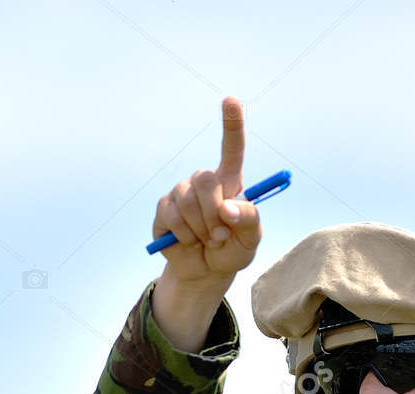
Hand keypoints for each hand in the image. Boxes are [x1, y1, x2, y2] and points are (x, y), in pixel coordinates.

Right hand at [152, 96, 262, 286]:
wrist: (205, 272)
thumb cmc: (231, 251)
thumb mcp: (250, 240)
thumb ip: (249, 221)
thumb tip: (229, 208)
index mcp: (230, 182)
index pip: (232, 148)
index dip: (232, 123)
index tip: (230, 100)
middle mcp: (204, 182)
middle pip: (206, 180)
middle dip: (214, 213)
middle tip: (220, 236)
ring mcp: (181, 193)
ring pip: (187, 201)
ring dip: (200, 228)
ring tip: (206, 241)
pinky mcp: (163, 209)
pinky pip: (171, 216)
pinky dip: (183, 234)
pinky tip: (188, 242)